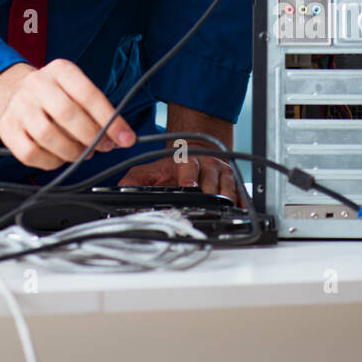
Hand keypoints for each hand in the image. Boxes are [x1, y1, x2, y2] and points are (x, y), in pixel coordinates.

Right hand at [0, 59, 135, 170]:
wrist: (15, 91)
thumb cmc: (55, 95)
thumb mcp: (77, 90)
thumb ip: (98, 111)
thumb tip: (120, 137)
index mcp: (60, 70)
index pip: (88, 95)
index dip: (110, 120)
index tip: (126, 138)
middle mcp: (37, 84)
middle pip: (68, 114)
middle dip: (92, 137)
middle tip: (103, 147)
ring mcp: (19, 106)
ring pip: (48, 136)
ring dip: (72, 152)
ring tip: (81, 153)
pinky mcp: (7, 128)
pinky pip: (31, 153)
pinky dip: (51, 162)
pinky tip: (60, 157)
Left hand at [120, 103, 244, 206]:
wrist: (197, 150)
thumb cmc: (173, 165)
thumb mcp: (151, 170)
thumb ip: (134, 180)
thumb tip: (120, 191)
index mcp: (185, 161)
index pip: (188, 167)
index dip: (188, 177)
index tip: (188, 186)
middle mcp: (206, 165)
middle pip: (210, 178)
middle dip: (209, 191)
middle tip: (207, 202)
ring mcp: (221, 173)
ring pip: (227, 186)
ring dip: (226, 197)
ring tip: (224, 209)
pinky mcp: (233, 181)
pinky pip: (241, 192)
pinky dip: (241, 201)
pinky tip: (241, 210)